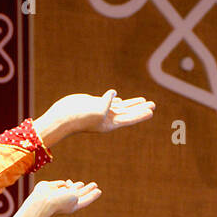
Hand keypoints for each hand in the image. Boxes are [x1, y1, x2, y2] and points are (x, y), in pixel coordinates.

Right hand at [30, 178, 100, 215]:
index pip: (86, 199)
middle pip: (80, 193)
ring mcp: (60, 194)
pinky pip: (61, 183)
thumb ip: (80, 191)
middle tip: (95, 184)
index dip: (92, 195)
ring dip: (76, 185)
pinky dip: (61, 184)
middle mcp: (67, 200)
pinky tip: (58, 189)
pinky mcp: (53, 187)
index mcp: (73, 206)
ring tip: (81, 184)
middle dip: (87, 189)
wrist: (43, 200)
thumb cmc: (60, 201)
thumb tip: (79, 185)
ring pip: (70, 187)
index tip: (99, 191)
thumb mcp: (74, 196)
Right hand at [35, 90, 155, 143]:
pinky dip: (117, 100)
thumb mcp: (96, 109)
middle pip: (128, 112)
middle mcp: (107, 118)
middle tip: (153, 104)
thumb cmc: (79, 116)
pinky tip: (121, 99)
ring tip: (143, 100)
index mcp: (110, 123)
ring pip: (121, 107)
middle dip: (140, 108)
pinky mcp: (95, 103)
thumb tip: (114, 93)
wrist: (62, 116)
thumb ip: (108, 102)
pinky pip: (109, 101)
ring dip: (132, 103)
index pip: (129, 118)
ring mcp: (101, 111)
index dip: (141, 114)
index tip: (152, 111)